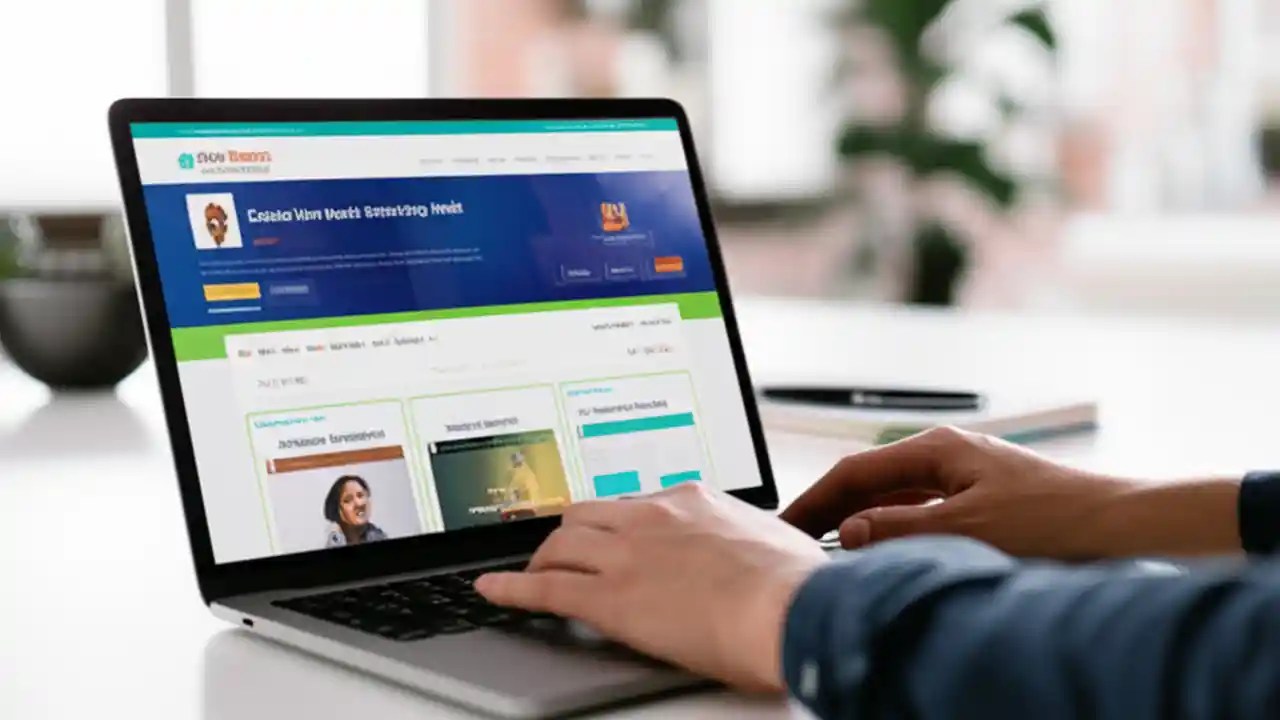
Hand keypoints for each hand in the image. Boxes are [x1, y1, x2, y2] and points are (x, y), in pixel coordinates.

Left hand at [475, 483, 826, 691]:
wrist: (789, 608)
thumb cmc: (795, 584)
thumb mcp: (775, 541)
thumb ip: (749, 539)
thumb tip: (761, 551)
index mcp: (690, 500)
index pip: (634, 504)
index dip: (617, 524)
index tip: (613, 534)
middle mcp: (650, 517)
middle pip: (586, 515)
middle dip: (569, 535)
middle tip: (560, 552)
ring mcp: (626, 555)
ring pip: (560, 545)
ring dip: (542, 560)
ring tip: (531, 574)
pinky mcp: (609, 598)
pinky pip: (544, 588)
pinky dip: (511, 589)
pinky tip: (492, 591)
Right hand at [781, 427, 1240, 559]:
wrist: (1122, 528)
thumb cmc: (1055, 519)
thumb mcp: (968, 528)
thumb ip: (901, 528)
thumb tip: (850, 530)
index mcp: (937, 448)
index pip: (855, 472)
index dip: (814, 499)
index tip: (784, 523)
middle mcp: (947, 456)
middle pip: (871, 482)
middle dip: (831, 510)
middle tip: (795, 539)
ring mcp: (964, 478)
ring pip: (894, 500)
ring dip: (862, 523)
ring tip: (831, 551)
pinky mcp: (981, 502)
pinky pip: (919, 514)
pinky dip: (894, 532)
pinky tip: (886, 554)